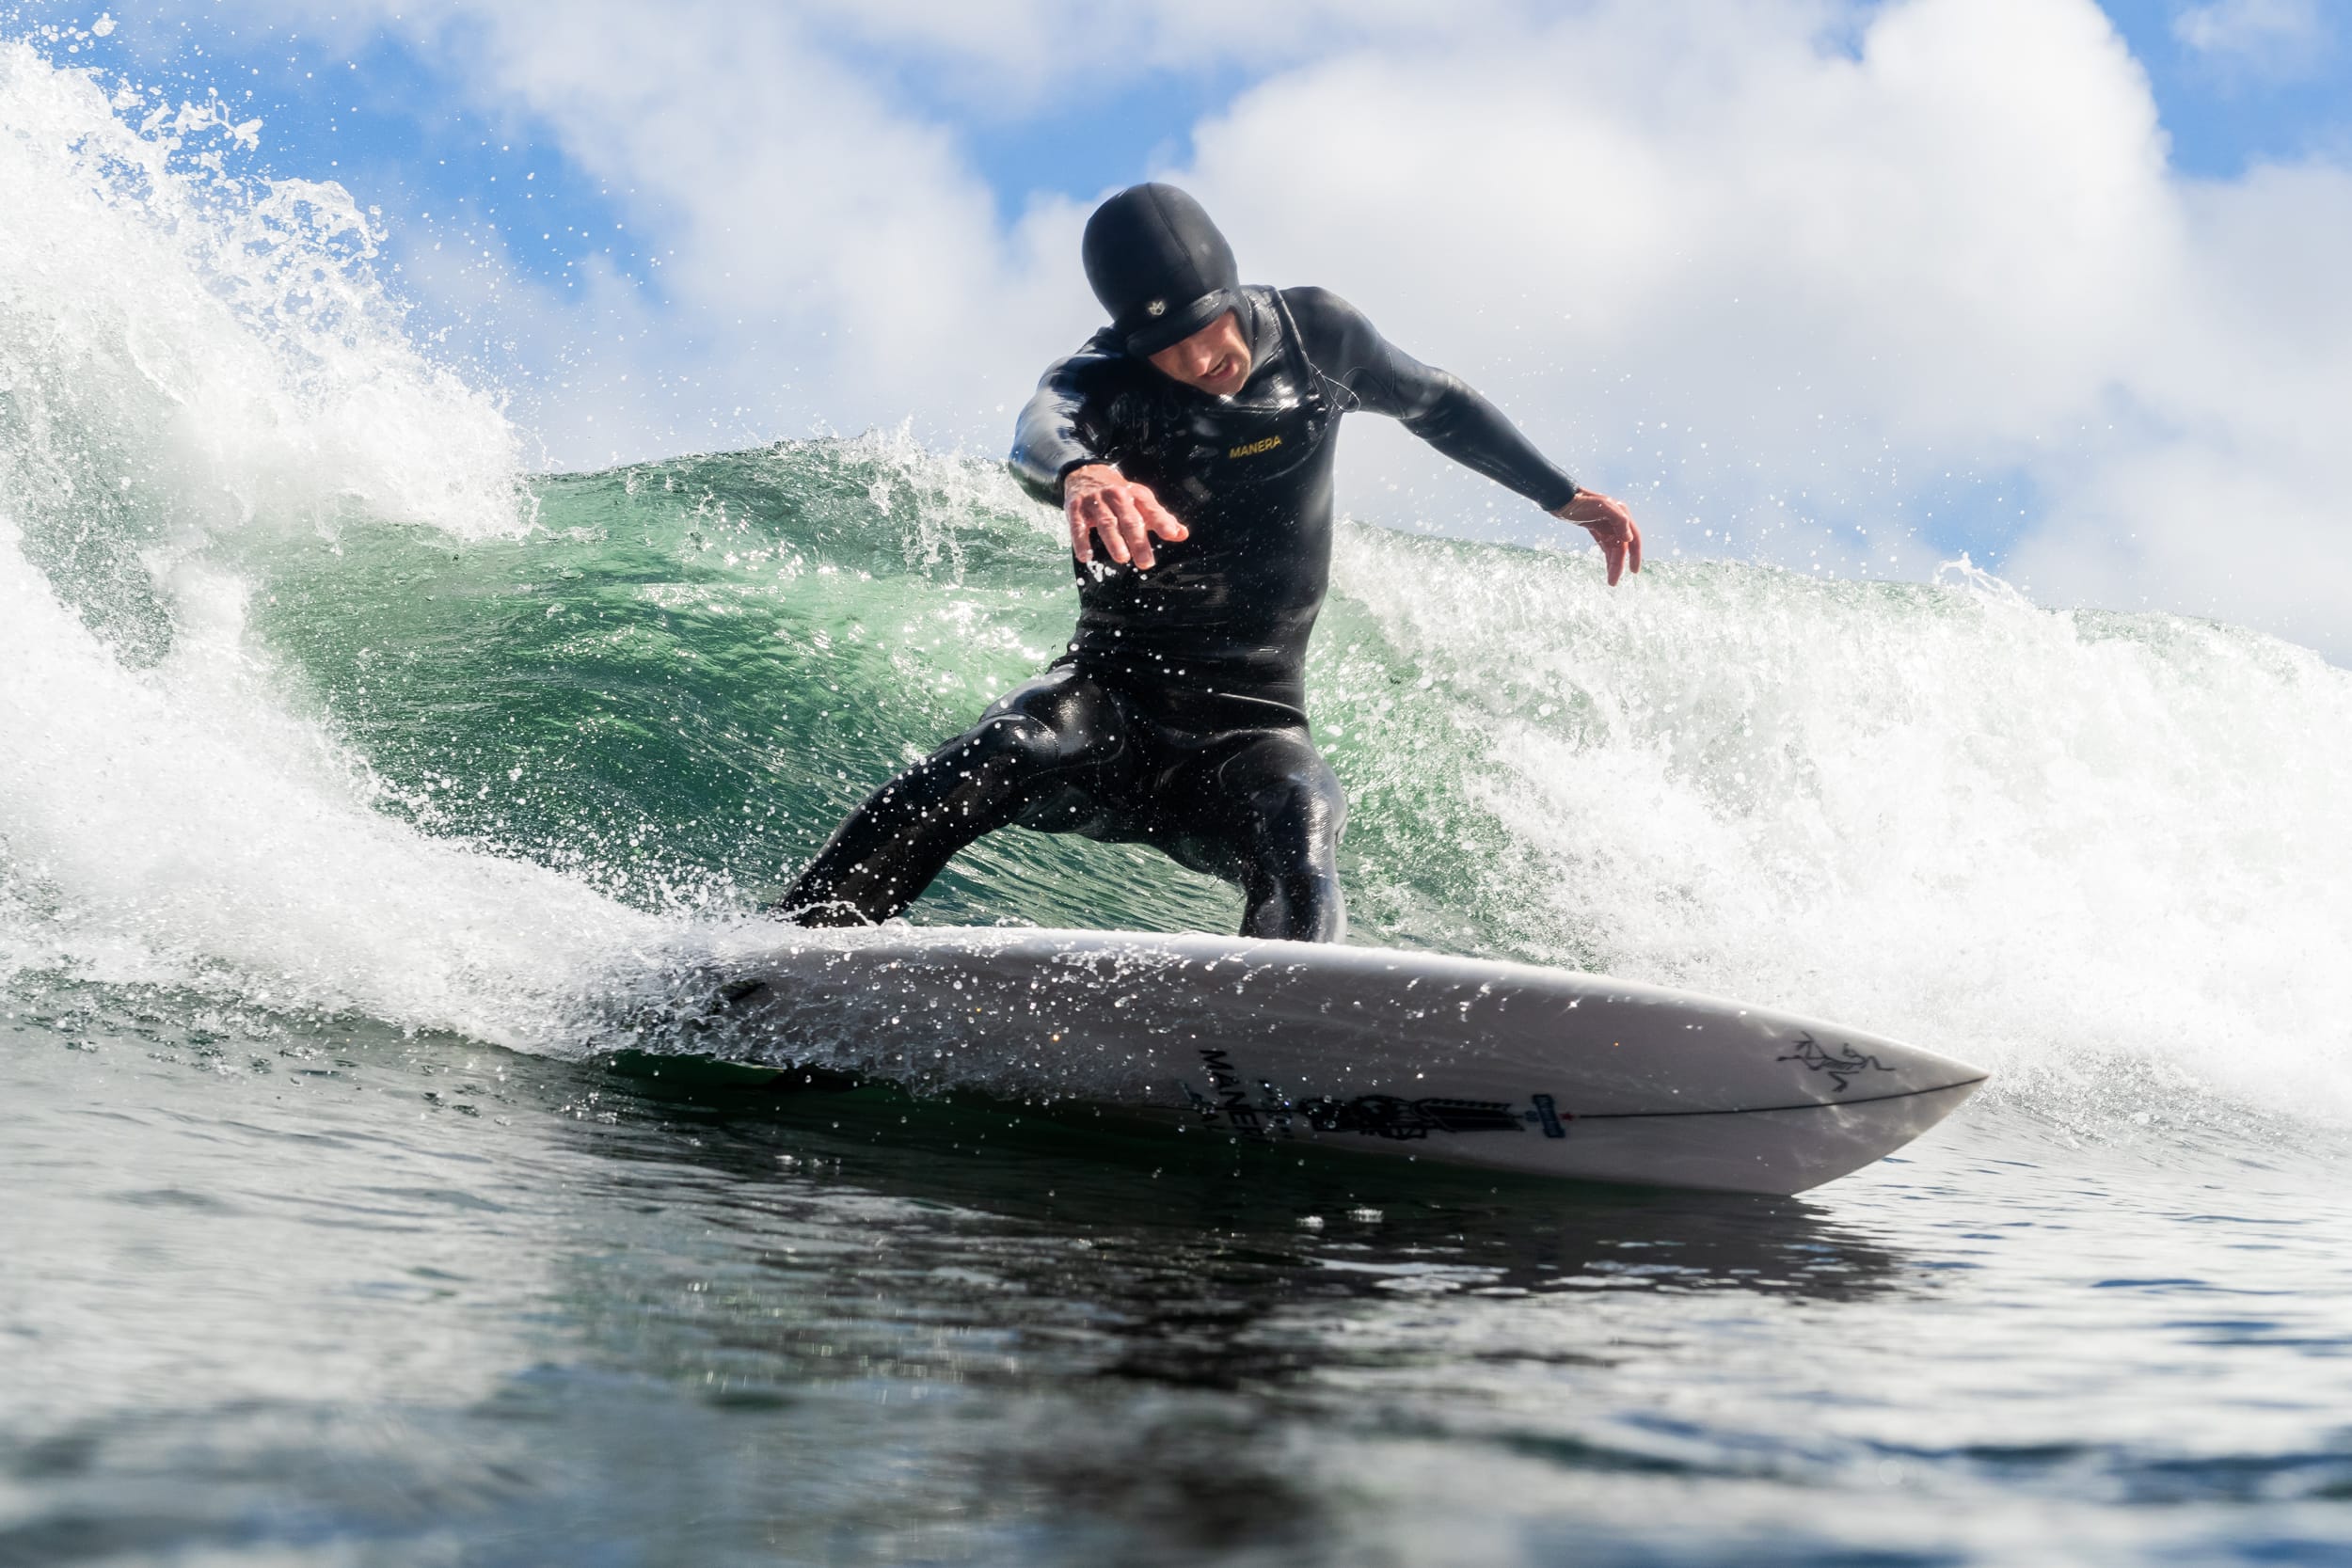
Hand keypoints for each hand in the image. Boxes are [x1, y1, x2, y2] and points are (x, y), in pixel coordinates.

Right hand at [1064, 464, 1187, 569]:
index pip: (1151, 508)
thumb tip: (1182, 534)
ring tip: (1122, 558)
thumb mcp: (1140, 501)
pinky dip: (1081, 541)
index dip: (1162, 521)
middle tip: (1146, 562)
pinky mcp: (1076, 508)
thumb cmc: (1119, 494)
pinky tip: (1086, 557)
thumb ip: (1161, 519)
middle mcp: (1117, 496)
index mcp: (1135, 495)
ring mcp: (1096, 501)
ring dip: (1114, 541)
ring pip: (1107, 522)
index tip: (1171, 534)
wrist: (1086, 473)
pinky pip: (1078, 526)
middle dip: (1138, 541)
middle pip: (1130, 519)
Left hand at [1553, 490, 1642, 585]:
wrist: (1561, 499)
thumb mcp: (1602, 507)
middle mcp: (1617, 520)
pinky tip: (1608, 568)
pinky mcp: (1597, 529)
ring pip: (1614, 549)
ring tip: (1611, 581)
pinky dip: (1608, 557)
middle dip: (1619, 565)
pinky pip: (1606, 546)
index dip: (1635, 555)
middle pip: (1622, 548)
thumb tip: (1629, 538)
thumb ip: (1619, 520)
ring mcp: (1607, 525)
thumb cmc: (1580, 502)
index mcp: (1622, 514)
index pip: (1634, 538)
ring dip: (1613, 564)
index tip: (1634, 572)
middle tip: (1613, 582)